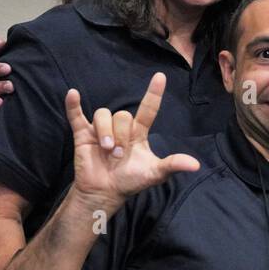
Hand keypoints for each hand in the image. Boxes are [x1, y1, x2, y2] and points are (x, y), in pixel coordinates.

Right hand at [66, 72, 199, 212]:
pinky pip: (76, 116)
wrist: (105, 192)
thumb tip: (195, 165)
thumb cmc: (131, 181)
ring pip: (104, 114)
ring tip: (106, 150)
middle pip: (122, 115)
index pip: (148, 109)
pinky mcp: (83, 135)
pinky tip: (73, 94)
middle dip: (121, 135)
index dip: (154, 93)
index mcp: (138, 133)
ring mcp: (101, 129)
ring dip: (105, 131)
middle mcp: (120, 128)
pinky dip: (73, 106)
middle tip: (119, 155)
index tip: (160, 77)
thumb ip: (172, 165)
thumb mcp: (154, 173)